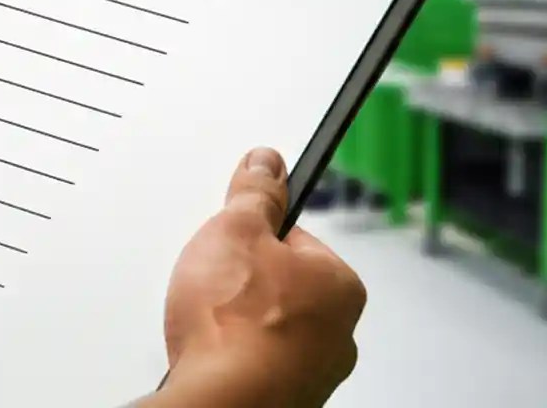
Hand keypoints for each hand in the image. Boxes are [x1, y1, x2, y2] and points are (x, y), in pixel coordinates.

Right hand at [142, 148, 365, 407]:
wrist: (223, 403)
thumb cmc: (237, 325)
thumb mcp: (237, 230)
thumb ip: (254, 193)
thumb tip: (266, 163)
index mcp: (339, 285)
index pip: (295, 241)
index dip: (254, 236)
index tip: (231, 239)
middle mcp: (337, 335)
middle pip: (279, 288)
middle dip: (243, 284)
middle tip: (214, 283)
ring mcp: (312, 374)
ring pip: (265, 331)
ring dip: (235, 325)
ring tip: (206, 324)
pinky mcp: (284, 400)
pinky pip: (252, 366)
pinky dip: (231, 360)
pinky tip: (210, 356)